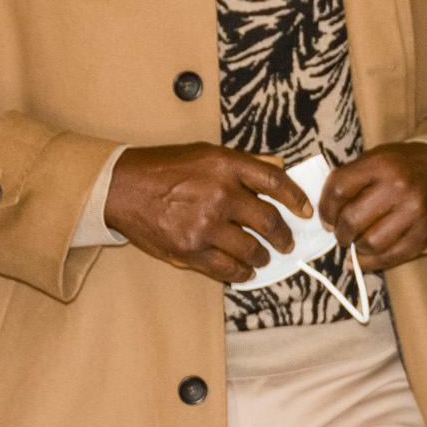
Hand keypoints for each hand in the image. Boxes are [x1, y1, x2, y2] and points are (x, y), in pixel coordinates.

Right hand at [105, 144, 305, 283]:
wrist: (121, 188)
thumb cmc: (164, 169)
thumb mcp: (205, 154)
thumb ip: (244, 163)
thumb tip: (279, 165)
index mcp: (225, 165)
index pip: (274, 181)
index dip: (296, 198)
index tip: (305, 211)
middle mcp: (219, 194)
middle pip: (269, 220)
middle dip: (283, 236)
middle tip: (286, 242)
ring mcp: (206, 224)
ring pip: (253, 249)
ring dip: (263, 256)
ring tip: (262, 256)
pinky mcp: (192, 250)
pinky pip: (229, 269)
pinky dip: (242, 272)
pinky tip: (244, 270)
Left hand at [320, 143, 426, 271]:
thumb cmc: (403, 167)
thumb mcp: (376, 158)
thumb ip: (351, 180)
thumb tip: (328, 215)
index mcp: (381, 165)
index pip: (339, 189)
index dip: (326, 209)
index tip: (326, 218)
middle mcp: (398, 188)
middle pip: (352, 219)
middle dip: (340, 232)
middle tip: (341, 234)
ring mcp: (414, 214)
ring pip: (370, 243)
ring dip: (357, 248)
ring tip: (357, 243)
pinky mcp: (424, 236)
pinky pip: (392, 257)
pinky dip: (372, 263)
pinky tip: (364, 259)